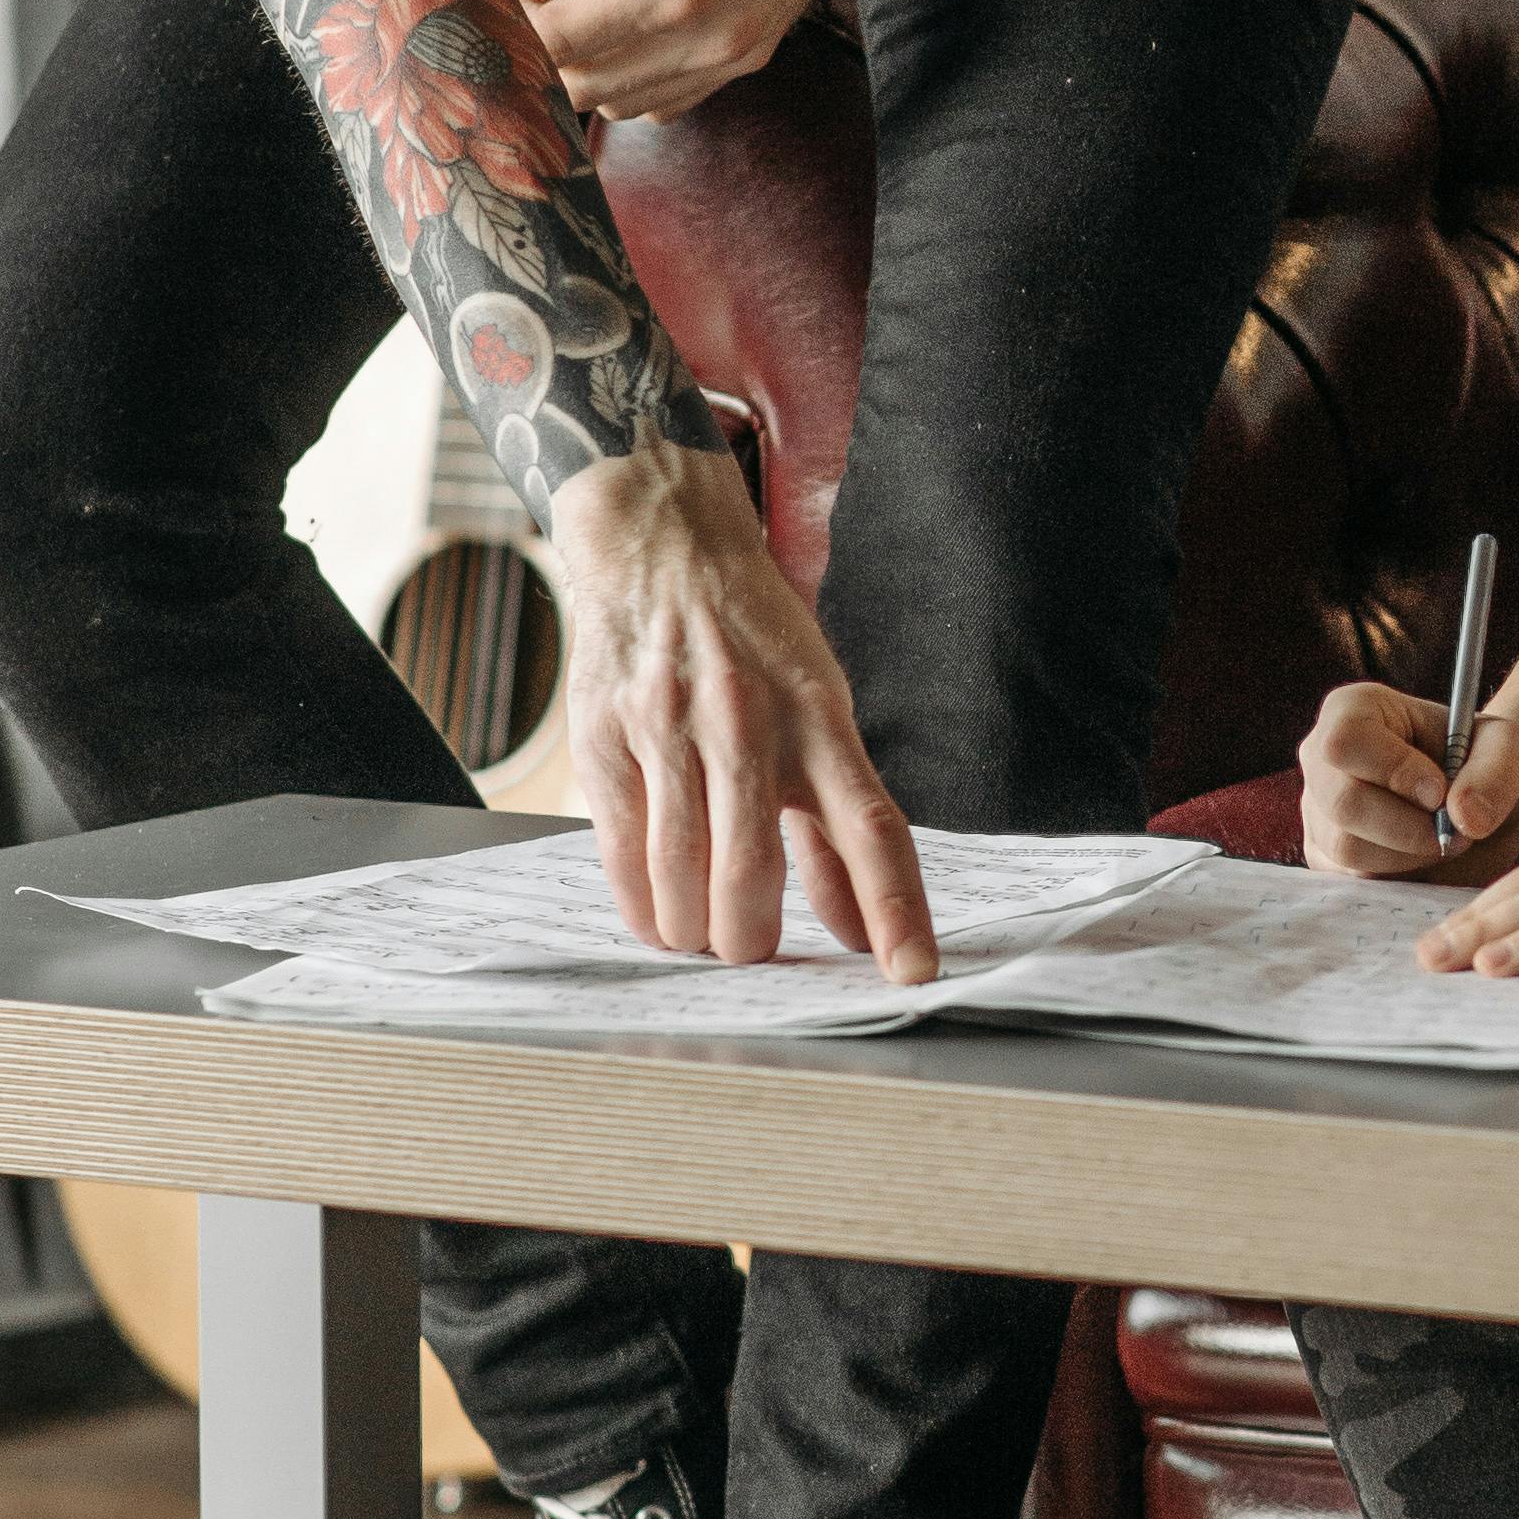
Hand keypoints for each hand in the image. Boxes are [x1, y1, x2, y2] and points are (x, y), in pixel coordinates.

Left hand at [518, 0, 899, 121]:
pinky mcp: (755, 52)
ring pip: (629, 103)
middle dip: (544, 48)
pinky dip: (635, 73)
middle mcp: (710, 39)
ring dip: (592, 64)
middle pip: (588, 90)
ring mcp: (739, 55)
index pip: (561, 44)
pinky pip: (672, 96)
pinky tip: (637, 15)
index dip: (513, 24)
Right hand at [548, 440, 937, 979]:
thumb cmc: (752, 639)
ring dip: (696, 932)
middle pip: (755, 871)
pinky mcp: (605, 738)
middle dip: (754, 940)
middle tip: (754, 949)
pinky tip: (659, 917)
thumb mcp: (819, 710)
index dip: (896, 909)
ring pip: (684, 874)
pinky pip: (622, 853)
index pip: (872, 828)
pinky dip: (644, 907)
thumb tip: (861, 927)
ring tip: (705, 936)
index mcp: (821, 716)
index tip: (913, 973)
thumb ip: (836, 825)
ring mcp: (671, 729)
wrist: (660, 545)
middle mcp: (750, 722)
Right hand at [1301, 676, 1518, 879]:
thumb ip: (1496, 772)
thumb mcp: (1507, 748)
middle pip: (1343, 802)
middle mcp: (1321, 759)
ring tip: (1442, 838)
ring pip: (1347, 848)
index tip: (1440, 792)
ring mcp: (1316, 811)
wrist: (1477, 799)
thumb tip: (1464, 816)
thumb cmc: (1483, 760)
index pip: (1346, 741)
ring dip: (1409, 854)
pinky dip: (1398, 876)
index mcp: (1353, 710)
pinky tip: (1421, 855)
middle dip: (1409, 827)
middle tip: (1453, 829)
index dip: (1394, 771)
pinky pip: (1351, 879)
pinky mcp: (1324, 857)